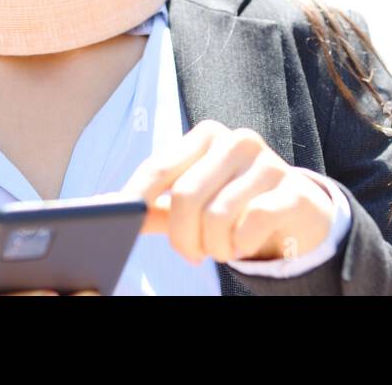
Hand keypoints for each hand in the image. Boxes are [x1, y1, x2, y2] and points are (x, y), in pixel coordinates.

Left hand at [116, 119, 333, 265]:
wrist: (294, 214)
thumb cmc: (230, 205)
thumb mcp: (189, 202)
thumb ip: (148, 205)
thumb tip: (97, 209)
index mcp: (205, 136)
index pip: (159, 168)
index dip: (136, 199)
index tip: (120, 222)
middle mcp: (236, 140)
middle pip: (185, 197)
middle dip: (183, 238)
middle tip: (192, 255)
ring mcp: (268, 162)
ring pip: (218, 215)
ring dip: (214, 247)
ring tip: (221, 249)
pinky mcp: (294, 190)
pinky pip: (253, 222)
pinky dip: (242, 244)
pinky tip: (244, 245)